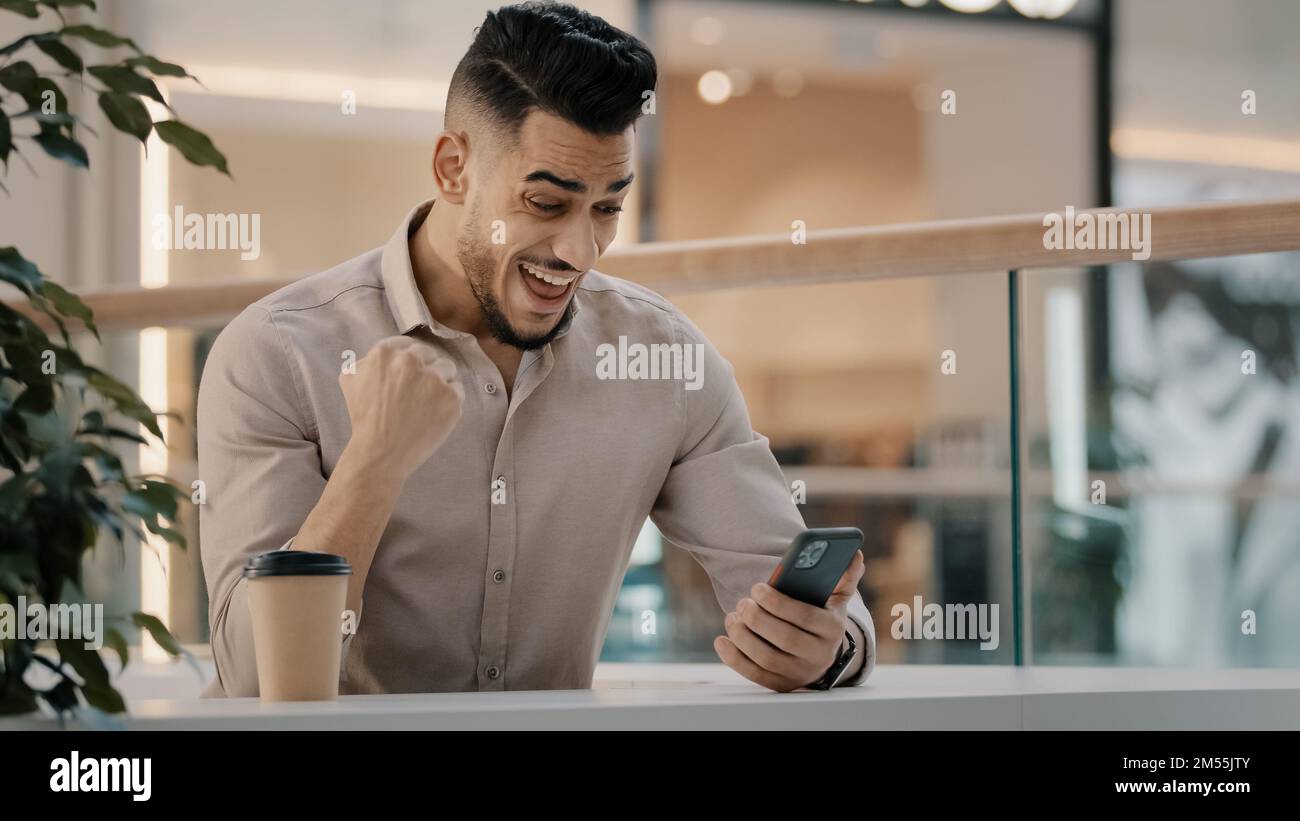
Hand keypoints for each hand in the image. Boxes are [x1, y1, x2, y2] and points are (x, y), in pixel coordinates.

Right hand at [340, 336, 463, 479]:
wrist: (380, 452)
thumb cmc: (364, 418)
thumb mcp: (350, 380)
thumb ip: (366, 361)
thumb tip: (378, 356)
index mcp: (385, 353)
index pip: (407, 345)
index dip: (410, 359)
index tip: (411, 371)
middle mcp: (412, 361)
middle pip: (430, 354)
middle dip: (427, 368)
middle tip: (420, 388)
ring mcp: (434, 379)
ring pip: (448, 369)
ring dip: (442, 381)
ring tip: (430, 401)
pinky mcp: (452, 398)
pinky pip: (458, 390)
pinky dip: (450, 400)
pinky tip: (436, 412)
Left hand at [713, 550, 864, 691]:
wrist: (819, 651)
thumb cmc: (821, 615)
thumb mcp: (836, 597)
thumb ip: (844, 576)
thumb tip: (854, 555)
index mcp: (833, 629)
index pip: (805, 616)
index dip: (777, 602)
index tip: (757, 587)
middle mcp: (820, 655)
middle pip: (784, 638)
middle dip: (757, 618)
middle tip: (743, 602)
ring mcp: (800, 673)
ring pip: (767, 658)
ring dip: (743, 636)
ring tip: (733, 617)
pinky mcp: (781, 684)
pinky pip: (754, 674)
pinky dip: (734, 658)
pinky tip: (722, 640)